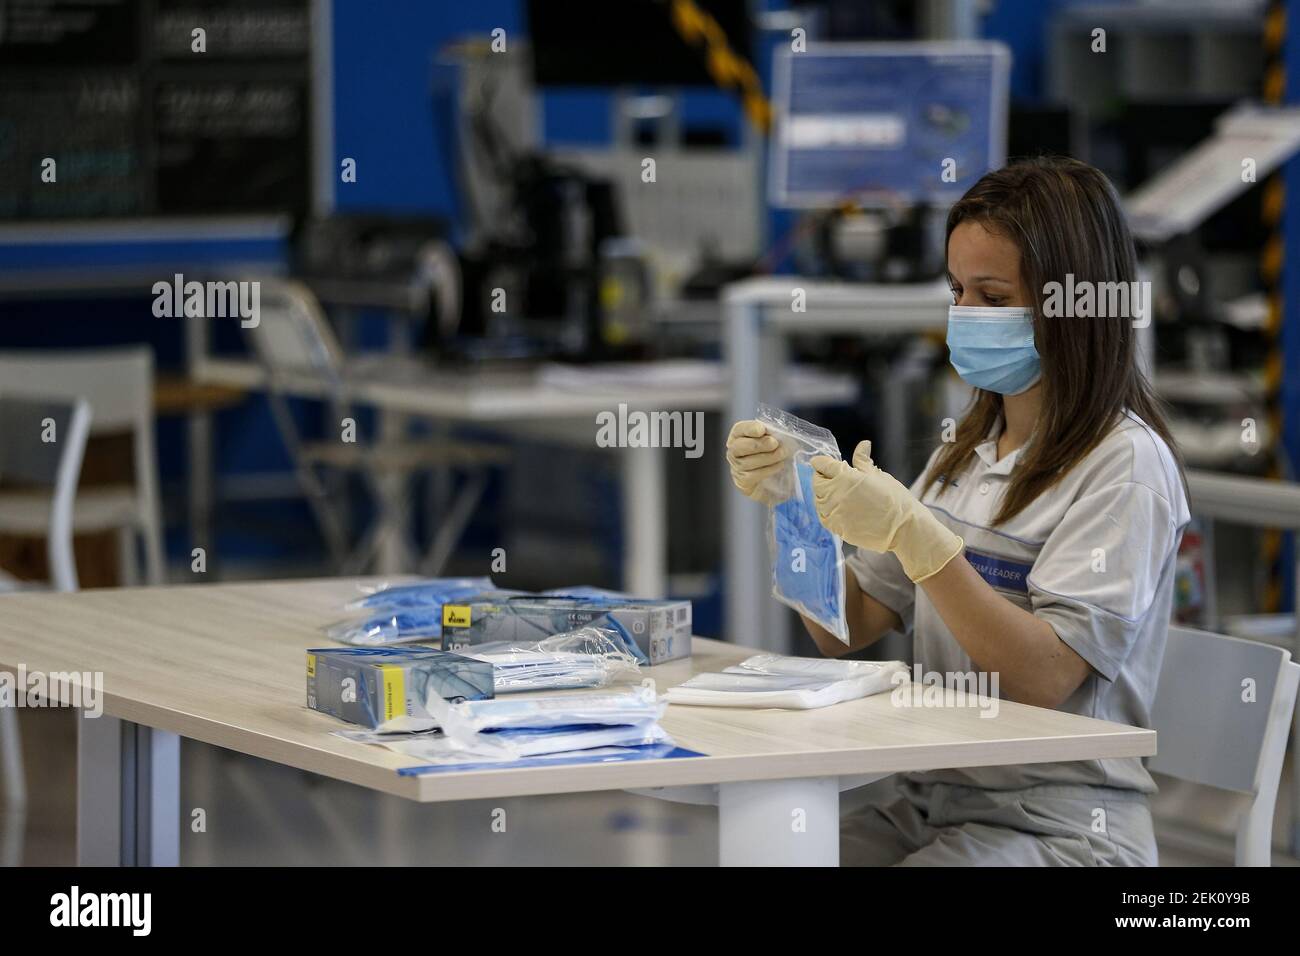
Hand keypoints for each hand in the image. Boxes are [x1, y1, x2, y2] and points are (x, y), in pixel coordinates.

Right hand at [726, 420, 793, 505]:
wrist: (767, 479)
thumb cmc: (767, 452)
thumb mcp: (768, 439)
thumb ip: (770, 435)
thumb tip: (779, 434)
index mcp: (738, 435)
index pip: (739, 429)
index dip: (750, 429)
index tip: (762, 430)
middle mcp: (734, 450)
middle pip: (741, 446)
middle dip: (760, 444)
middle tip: (775, 443)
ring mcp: (736, 466)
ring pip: (749, 462)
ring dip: (769, 457)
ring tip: (782, 454)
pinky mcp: (743, 480)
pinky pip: (755, 475)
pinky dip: (770, 469)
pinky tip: (779, 465)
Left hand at [810, 440, 963, 582]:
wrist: (902, 528)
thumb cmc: (893, 499)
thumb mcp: (878, 475)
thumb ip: (863, 460)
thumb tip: (863, 444)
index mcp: (844, 476)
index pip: (821, 464)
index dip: (823, 462)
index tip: (826, 463)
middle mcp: (834, 494)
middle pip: (816, 482)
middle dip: (822, 478)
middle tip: (836, 479)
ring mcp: (833, 512)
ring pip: (818, 499)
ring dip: (824, 495)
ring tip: (841, 495)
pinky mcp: (835, 527)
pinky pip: (824, 516)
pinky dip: (828, 510)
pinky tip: (841, 508)